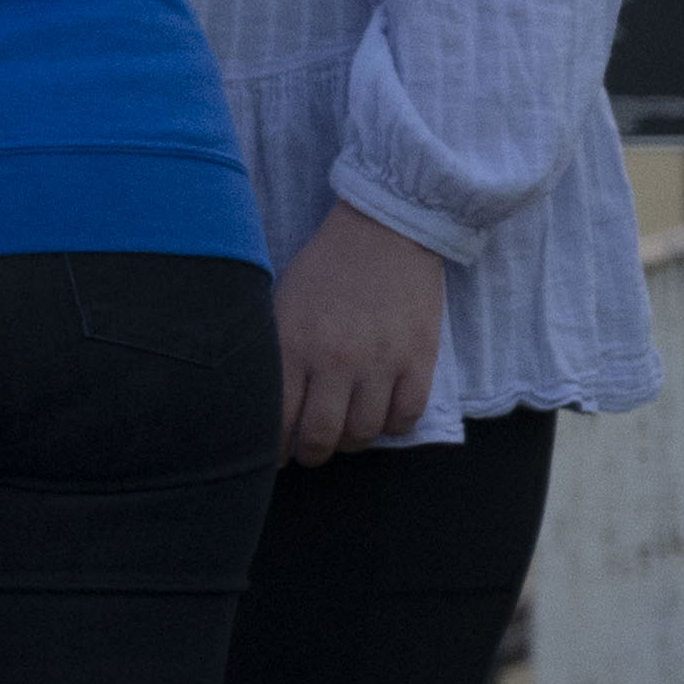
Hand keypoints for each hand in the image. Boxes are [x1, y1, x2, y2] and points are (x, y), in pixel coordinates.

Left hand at [272, 205, 447, 466]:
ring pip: (364, 433)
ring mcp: (381, 362)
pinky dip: (392, 426)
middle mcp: (336, 360)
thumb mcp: (281, 303)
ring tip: (344, 432)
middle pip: (321, 437)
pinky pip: (406, 417)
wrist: (385, 229)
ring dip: (351, 442)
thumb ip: (274, 353)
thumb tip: (264, 403)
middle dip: (310, 454)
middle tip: (309, 452)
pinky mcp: (420, 358)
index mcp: (294, 345)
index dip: (274, 448)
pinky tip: (381, 415)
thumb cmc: (325, 267)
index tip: (275, 453)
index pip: (278, 420)